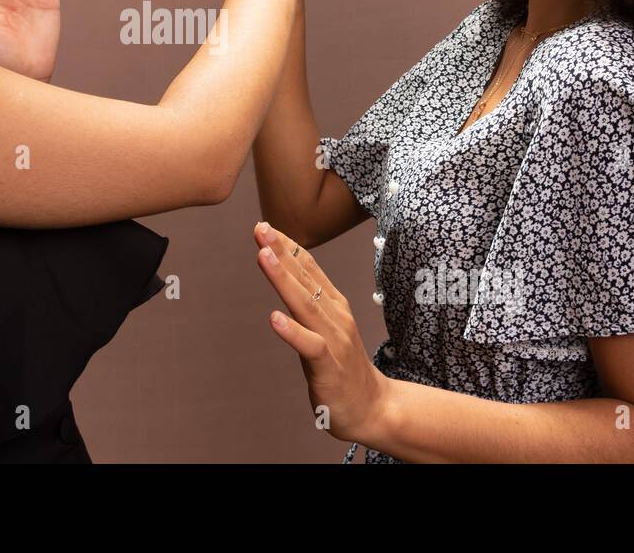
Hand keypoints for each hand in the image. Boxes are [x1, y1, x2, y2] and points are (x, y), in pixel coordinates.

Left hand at [253, 220, 391, 444]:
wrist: (374, 408)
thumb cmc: (343, 365)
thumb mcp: (326, 326)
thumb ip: (309, 301)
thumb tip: (285, 272)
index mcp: (334, 305)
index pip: (309, 268)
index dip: (287, 246)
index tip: (265, 225)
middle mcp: (335, 316)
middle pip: (305, 279)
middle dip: (281, 252)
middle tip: (260, 228)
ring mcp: (334, 340)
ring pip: (306, 305)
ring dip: (283, 279)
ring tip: (263, 256)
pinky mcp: (329, 367)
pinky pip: (309, 346)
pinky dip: (291, 331)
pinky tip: (273, 318)